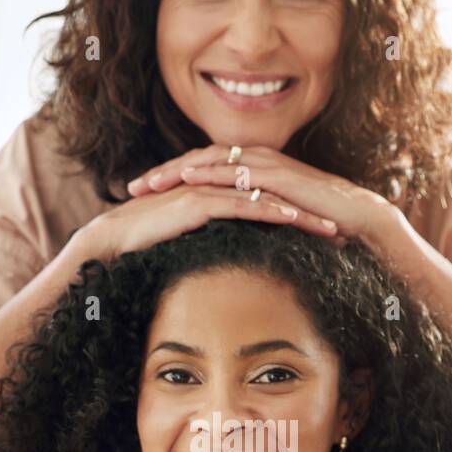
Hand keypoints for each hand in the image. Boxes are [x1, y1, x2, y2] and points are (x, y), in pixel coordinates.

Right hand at [70, 174, 333, 265]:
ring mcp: (207, 189)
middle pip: (274, 195)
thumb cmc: (144, 247)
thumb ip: (210, 245)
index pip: (265, 201)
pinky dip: (270, 211)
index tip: (323, 232)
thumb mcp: (187, 246)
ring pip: (264, 197)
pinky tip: (293, 220)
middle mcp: (215, 185)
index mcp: (216, 194)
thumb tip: (231, 266)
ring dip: (299, 212)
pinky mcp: (198, 200)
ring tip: (329, 228)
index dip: (296, 215)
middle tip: (340, 227)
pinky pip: (241, 204)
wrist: (111, 241)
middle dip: (308, 211)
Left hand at [127, 144, 399, 254]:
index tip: (142, 198)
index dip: (169, 182)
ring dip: (177, 170)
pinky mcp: (279, 174)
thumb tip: (225, 247)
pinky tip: (188, 180)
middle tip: (131, 189)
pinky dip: (211, 172)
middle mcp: (255, 161)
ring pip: (211, 160)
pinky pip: (239, 169)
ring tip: (149, 185)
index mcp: (251, 171)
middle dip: (162, 174)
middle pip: (196, 160)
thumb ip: (250, 226)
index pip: (201, 172)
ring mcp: (267, 163)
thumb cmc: (319, 225)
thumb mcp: (274, 225)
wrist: (359, 218)